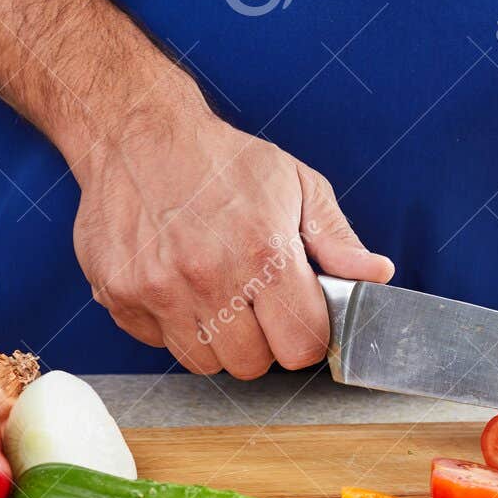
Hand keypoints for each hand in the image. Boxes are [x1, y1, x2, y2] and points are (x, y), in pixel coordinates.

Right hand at [70, 108, 392, 377]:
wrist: (136, 131)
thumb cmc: (220, 159)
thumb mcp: (295, 184)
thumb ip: (336, 238)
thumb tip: (375, 274)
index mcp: (263, 252)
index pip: (301, 345)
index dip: (305, 336)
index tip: (297, 317)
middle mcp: (210, 277)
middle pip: (252, 365)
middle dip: (261, 342)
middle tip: (254, 305)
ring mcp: (160, 291)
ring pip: (205, 362)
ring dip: (216, 340)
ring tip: (215, 294)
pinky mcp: (121, 296)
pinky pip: (159, 342)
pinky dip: (172, 324)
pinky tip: (177, 284)